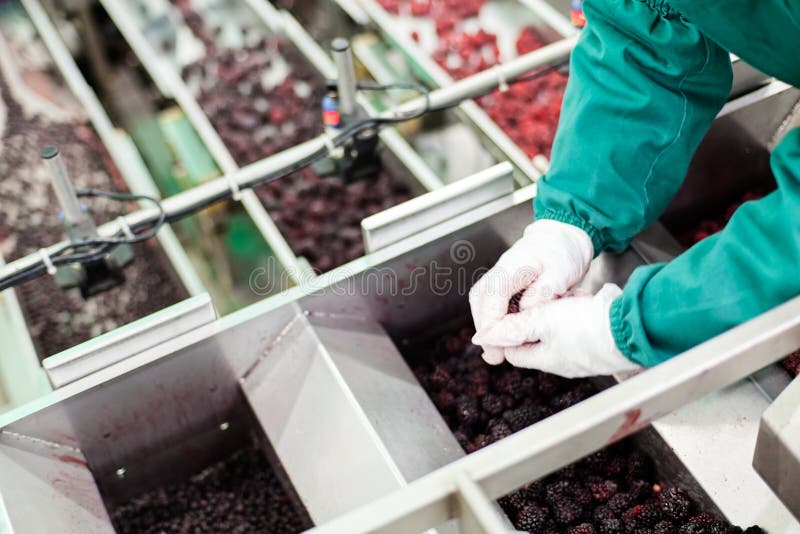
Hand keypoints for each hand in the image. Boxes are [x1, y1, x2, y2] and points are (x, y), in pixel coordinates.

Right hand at [468, 219, 593, 364]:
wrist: (563, 237)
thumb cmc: (563, 252)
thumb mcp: (561, 271)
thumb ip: (543, 291)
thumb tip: (526, 311)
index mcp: (513, 265)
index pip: (493, 296)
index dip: (491, 323)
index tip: (495, 345)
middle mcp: (500, 271)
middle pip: (480, 302)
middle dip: (484, 331)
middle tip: (495, 356)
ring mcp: (498, 277)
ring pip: (481, 304)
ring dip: (486, 328)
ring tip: (496, 353)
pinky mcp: (502, 285)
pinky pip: (490, 305)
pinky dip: (493, 322)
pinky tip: (503, 339)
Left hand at [472, 284, 640, 377]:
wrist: (633, 328)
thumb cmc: (589, 327)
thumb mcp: (543, 320)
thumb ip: (513, 327)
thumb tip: (483, 338)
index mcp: (546, 359)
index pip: (514, 350)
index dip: (507, 331)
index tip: (510, 312)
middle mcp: (565, 362)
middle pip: (539, 338)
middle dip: (538, 316)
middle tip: (546, 301)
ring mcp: (585, 355)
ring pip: (562, 329)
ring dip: (561, 310)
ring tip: (569, 298)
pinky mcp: (602, 343)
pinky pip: (582, 326)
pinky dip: (580, 311)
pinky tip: (586, 301)